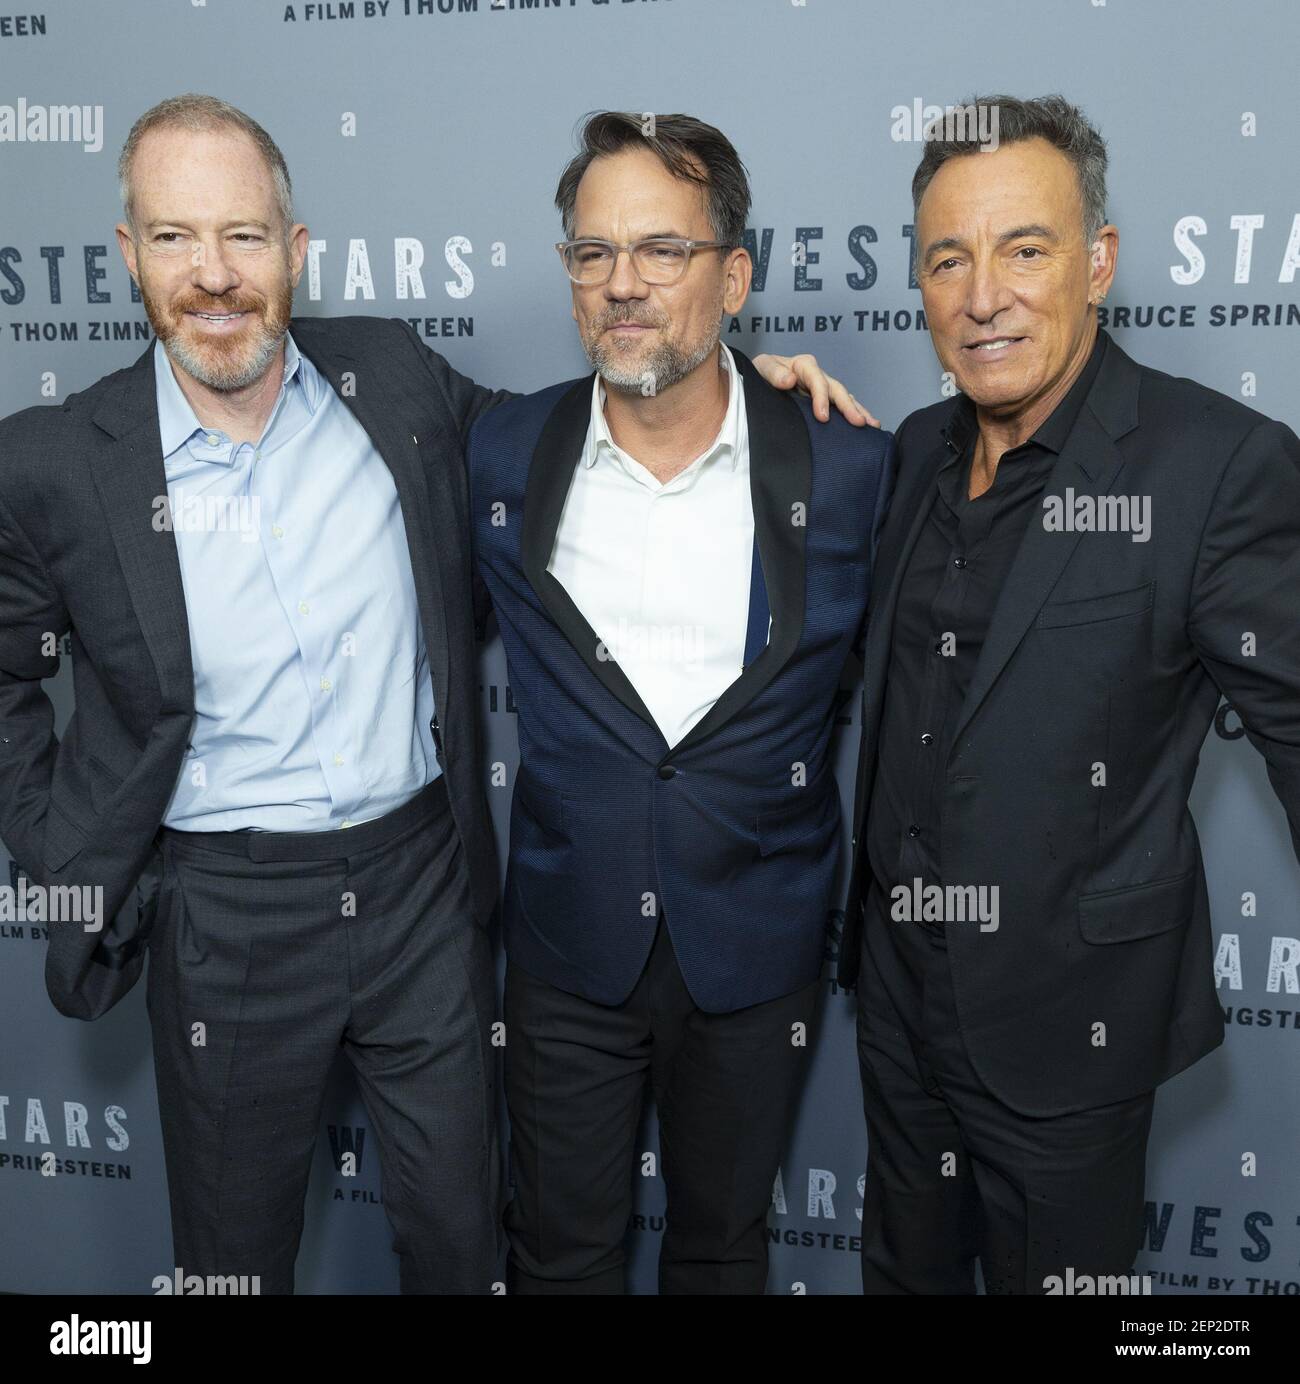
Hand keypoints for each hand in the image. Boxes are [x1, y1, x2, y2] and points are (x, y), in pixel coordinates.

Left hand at [752, 352, 879, 426]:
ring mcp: (822, 389)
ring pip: (845, 398)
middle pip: (837, 390)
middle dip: (848, 407)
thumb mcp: (762, 367)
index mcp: (803, 366)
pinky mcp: (823, 402)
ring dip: (858, 411)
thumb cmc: (760, 372)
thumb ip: (774, 373)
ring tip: (872, 425)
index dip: (821, 397)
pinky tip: (865, 427)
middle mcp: (817, 376)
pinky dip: (853, 414)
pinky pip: (841, 407)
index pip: (817, 380)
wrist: (757, 380)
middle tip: (859, 422)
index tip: (822, 417)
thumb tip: (789, 380)